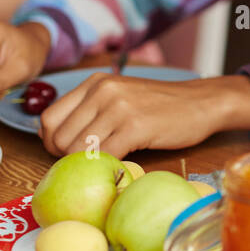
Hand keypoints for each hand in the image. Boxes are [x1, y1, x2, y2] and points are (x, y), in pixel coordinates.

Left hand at [37, 73, 249, 158]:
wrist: (201, 103)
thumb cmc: (160, 106)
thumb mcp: (120, 98)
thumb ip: (91, 112)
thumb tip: (59, 143)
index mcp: (93, 83)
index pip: (48, 119)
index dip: (52, 144)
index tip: (69, 153)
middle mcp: (101, 91)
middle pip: (58, 138)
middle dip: (67, 159)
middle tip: (90, 164)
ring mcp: (118, 107)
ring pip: (78, 150)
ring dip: (88, 166)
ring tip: (107, 164)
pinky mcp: (135, 126)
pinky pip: (104, 157)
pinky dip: (108, 167)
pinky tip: (122, 165)